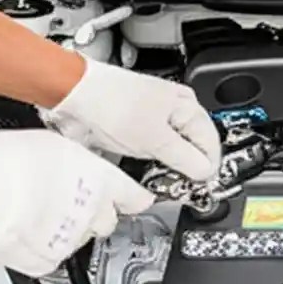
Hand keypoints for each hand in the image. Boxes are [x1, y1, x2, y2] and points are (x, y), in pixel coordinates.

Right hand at [0, 130, 153, 276]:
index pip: (135, 196)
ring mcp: (72, 240)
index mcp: (99, 179)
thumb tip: (72, 167)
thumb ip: (73, 164)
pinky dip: (42, 248)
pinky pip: (53, 257)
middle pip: (107, 221)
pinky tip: (26, 232)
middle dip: (94, 214)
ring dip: (65, 231)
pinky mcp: (48, 261)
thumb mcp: (49, 146)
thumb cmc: (2, 161)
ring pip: (80, 240)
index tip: (137, 200)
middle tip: (68, 203)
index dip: (136, 198)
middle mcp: (93, 212)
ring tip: (36, 214)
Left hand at [47, 58, 221, 179]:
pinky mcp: (135, 125)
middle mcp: (173, 108)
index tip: (200, 188)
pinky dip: (150, 160)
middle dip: (187, 168)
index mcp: (187, 105)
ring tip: (159, 178)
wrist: (72, 95)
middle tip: (179, 186)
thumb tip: (206, 172)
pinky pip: (151, 149)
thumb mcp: (156, 140)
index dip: (207, 167)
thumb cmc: (112, 106)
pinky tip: (143, 168)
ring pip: (172, 150)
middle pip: (192, 146)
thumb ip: (186, 159)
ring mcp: (153, 116)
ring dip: (167, 165)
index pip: (210, 143)